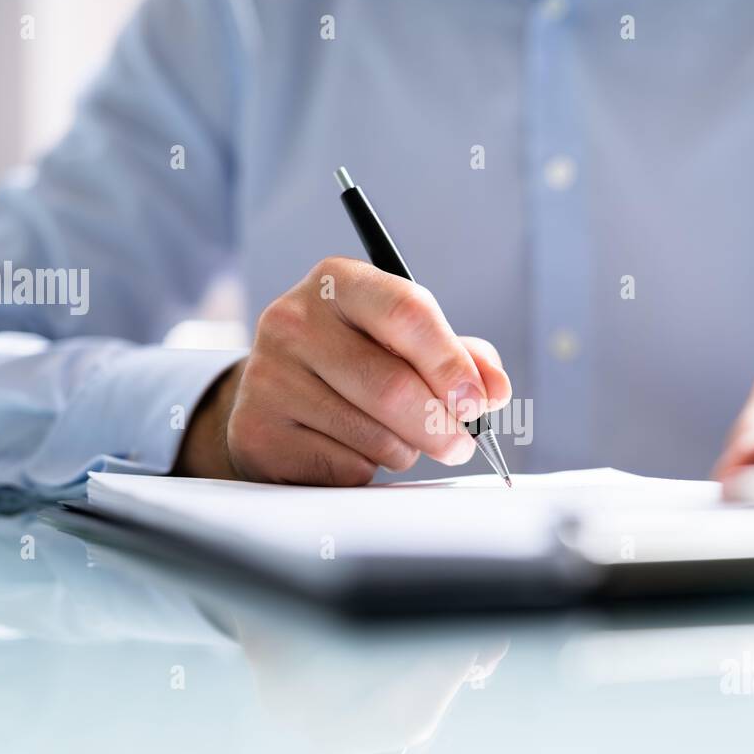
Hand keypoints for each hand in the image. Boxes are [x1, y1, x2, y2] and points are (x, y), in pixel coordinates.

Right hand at [176, 257, 510, 484]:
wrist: (273, 392)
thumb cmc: (355, 358)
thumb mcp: (405, 339)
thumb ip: (460, 356)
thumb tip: (495, 390)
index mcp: (338, 283)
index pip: (406, 313)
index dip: (450, 363)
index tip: (477, 402)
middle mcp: (293, 321)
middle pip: (391, 386)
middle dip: (440, 425)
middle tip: (459, 443)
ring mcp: (269, 377)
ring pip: (372, 436)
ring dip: (404, 450)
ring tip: (395, 438)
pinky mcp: (258, 431)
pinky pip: (343, 468)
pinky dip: (366, 470)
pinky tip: (351, 449)